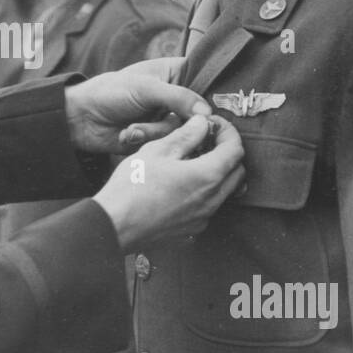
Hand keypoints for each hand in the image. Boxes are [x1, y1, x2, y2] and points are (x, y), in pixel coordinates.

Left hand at [65, 59, 208, 155]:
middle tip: (165, 120)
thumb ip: (178, 97)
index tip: (205, 111)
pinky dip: (145, 139)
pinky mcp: (157, 137)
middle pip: (198, 112)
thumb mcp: (145, 88)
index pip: (205, 81)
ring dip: (154, 132)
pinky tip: (128, 134)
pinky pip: (165, 143)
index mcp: (175, 73)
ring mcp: (166, 117)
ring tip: (132, 127)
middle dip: (178, 120)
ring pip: (181, 131)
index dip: (208, 96)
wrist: (80, 117)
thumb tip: (207, 112)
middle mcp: (175, 96)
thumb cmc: (110, 92)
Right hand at [94, 115, 244, 252]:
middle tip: (207, 139)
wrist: (115, 225)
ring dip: (218, 172)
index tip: (214, 124)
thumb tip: (202, 123)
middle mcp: (212, 200)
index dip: (228, 131)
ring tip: (194, 159)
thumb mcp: (158, 150)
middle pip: (237, 170)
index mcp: (207, 176)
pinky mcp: (191, 229)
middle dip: (227, 151)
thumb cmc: (132, 188)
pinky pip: (209, 206)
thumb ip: (186, 135)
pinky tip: (184, 183)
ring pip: (225, 190)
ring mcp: (203, 218)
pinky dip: (206, 191)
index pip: (235, 148)